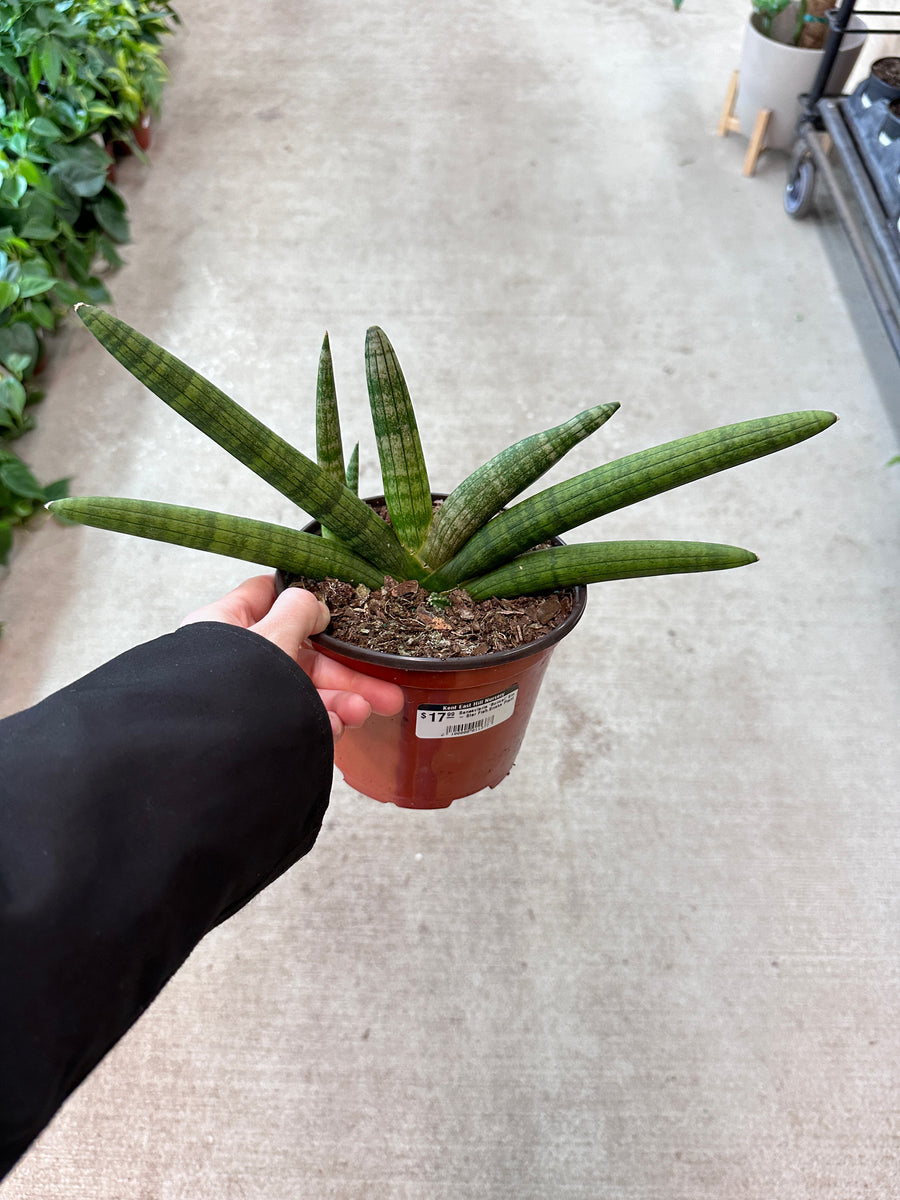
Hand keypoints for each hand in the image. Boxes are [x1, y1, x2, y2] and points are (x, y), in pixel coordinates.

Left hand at [180, 574, 403, 740]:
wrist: (208, 758)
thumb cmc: (225, 690)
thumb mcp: (271, 635)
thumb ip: (298, 611)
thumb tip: (316, 605)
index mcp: (226, 626)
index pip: (266, 597)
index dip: (302, 598)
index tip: (338, 605)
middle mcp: (237, 660)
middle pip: (302, 655)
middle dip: (347, 673)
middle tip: (383, 688)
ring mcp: (249, 697)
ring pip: (305, 691)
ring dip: (341, 701)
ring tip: (363, 711)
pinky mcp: (258, 728)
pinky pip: (297, 720)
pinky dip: (321, 723)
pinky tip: (335, 728)